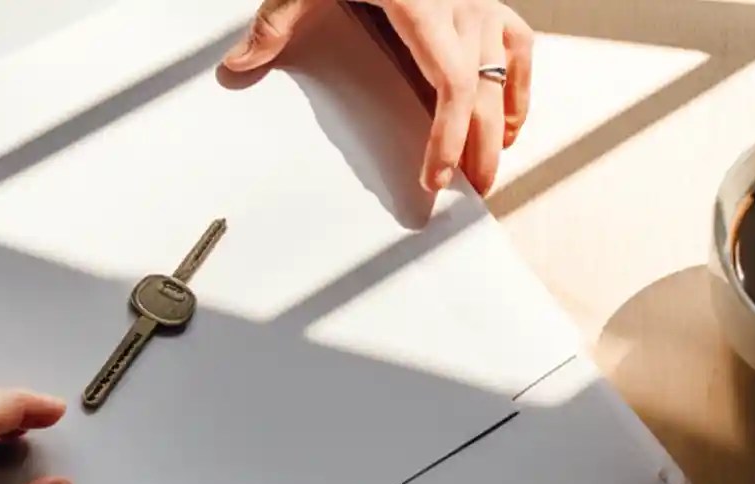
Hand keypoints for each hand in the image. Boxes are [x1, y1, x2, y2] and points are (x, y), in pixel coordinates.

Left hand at [223, 0, 533, 194]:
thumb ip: (273, 25)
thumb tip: (236, 71)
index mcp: (423, 4)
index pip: (451, 83)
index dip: (449, 137)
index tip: (437, 178)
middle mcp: (462, 2)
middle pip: (485, 90)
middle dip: (482, 147)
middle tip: (471, 193)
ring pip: (506, 71)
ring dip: (504, 123)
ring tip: (490, 166)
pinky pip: (517, 44)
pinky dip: (518, 84)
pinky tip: (511, 119)